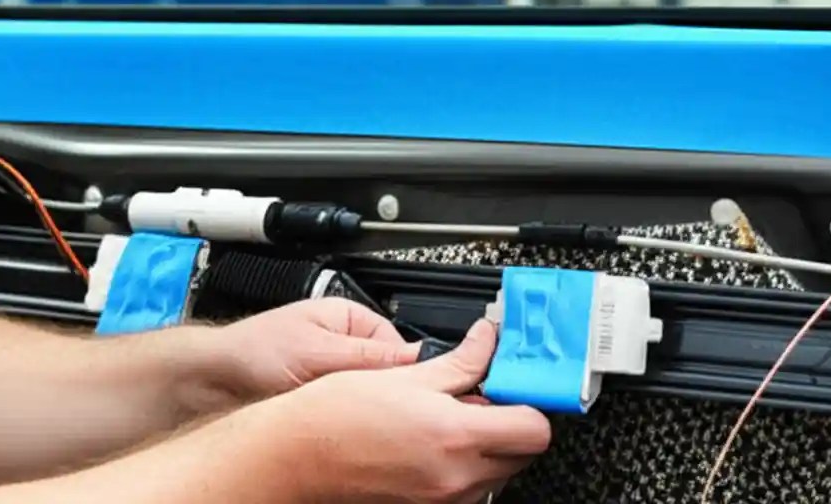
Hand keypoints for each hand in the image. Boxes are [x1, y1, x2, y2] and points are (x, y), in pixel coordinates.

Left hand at [218, 298, 419, 400]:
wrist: (210, 380)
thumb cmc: (253, 350)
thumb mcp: (318, 351)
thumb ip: (368, 357)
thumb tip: (417, 358)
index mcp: (351, 317)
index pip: (400, 346)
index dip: (405, 372)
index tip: (410, 394)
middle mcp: (346, 344)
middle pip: (386, 374)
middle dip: (380, 392)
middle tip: (372, 408)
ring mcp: (334, 373)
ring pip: (368, 396)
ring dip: (359, 407)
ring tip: (345, 415)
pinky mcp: (322, 399)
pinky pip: (348, 411)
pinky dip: (346, 420)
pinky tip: (337, 427)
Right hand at [245, 319, 551, 502]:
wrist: (296, 456)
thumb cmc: (337, 417)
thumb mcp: (406, 375)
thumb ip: (459, 361)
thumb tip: (486, 342)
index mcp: (455, 437)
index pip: (535, 429)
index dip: (529, 402)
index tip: (516, 385)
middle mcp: (456, 478)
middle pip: (522, 453)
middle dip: (510, 423)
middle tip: (482, 397)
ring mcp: (443, 501)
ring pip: (497, 474)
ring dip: (488, 446)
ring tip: (450, 419)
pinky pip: (469, 489)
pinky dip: (464, 466)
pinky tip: (434, 442)